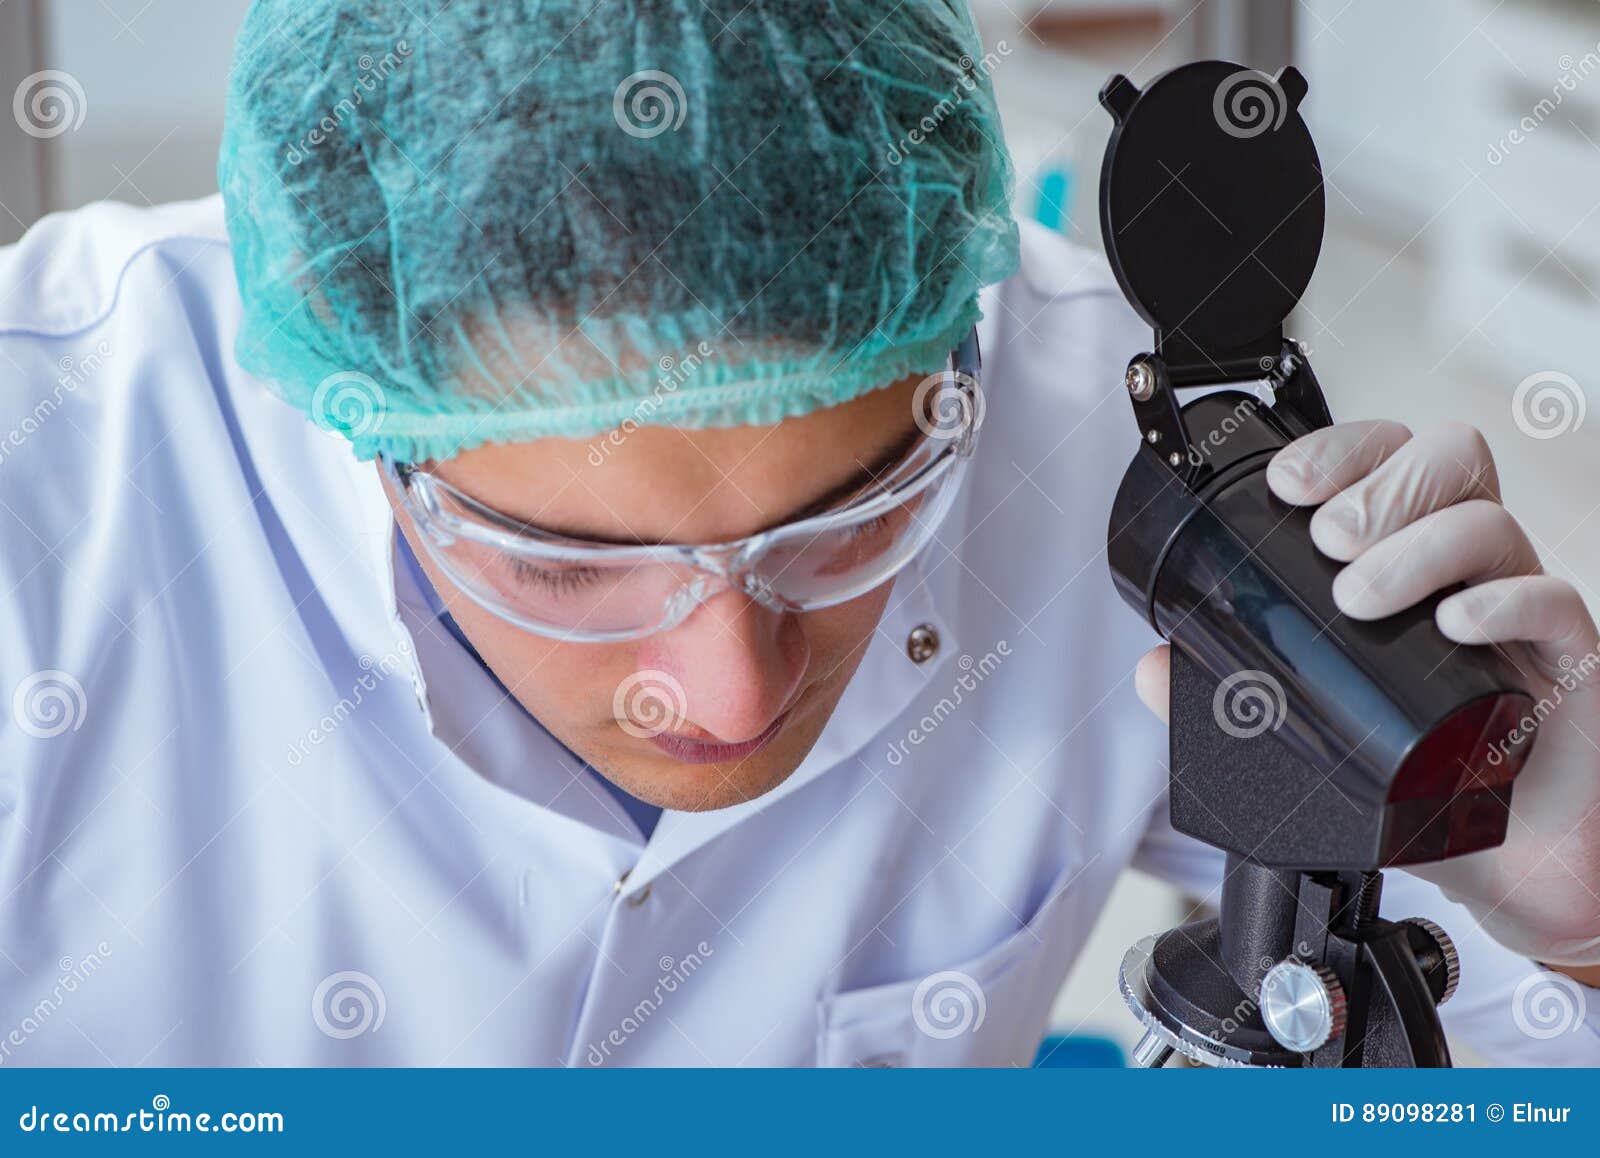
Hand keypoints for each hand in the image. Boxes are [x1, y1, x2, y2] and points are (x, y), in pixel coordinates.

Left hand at [1134, 419, 1599, 970]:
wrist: (1507, 858)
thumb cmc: (1417, 770)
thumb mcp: (1312, 726)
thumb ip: (1224, 696)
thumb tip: (1151, 666)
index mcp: (1411, 551)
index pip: (1388, 456)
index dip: (1342, 447)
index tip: (1287, 482)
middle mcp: (1471, 564)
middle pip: (1449, 462)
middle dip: (1377, 487)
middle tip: (1325, 540)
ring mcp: (1522, 606)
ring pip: (1490, 524)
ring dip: (1416, 545)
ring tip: (1357, 596)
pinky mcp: (1572, 658)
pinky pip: (1553, 603)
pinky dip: (1500, 602)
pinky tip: (1451, 622)